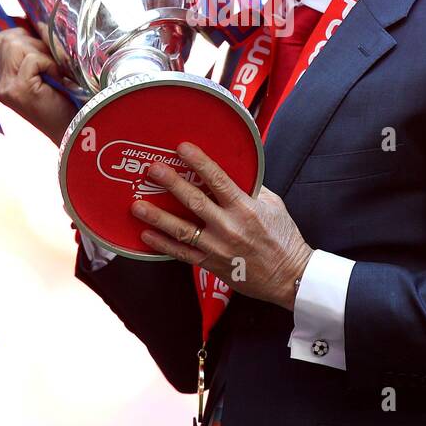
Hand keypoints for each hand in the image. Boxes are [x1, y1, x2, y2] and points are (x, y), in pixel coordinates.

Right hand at [0, 27, 77, 145]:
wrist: (75, 131)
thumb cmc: (64, 100)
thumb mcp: (44, 68)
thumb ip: (33, 47)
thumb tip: (35, 19)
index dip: (22, 33)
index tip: (42, 44)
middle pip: (6, 37)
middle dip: (34, 42)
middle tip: (52, 64)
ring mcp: (3, 87)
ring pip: (17, 45)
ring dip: (43, 53)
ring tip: (55, 72)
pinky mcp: (16, 90)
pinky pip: (32, 58)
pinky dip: (50, 64)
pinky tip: (58, 80)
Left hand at [130, 142, 313, 311]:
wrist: (289, 277)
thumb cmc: (283, 239)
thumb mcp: (273, 206)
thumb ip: (252, 188)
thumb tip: (234, 169)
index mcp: (245, 209)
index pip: (219, 180)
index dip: (199, 162)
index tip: (183, 148)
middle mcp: (229, 227)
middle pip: (194, 202)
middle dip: (171, 184)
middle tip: (153, 169)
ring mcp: (217, 248)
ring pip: (181, 230)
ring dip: (157, 217)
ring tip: (137, 206)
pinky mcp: (211, 264)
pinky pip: (182, 254)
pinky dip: (162, 244)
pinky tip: (146, 233)